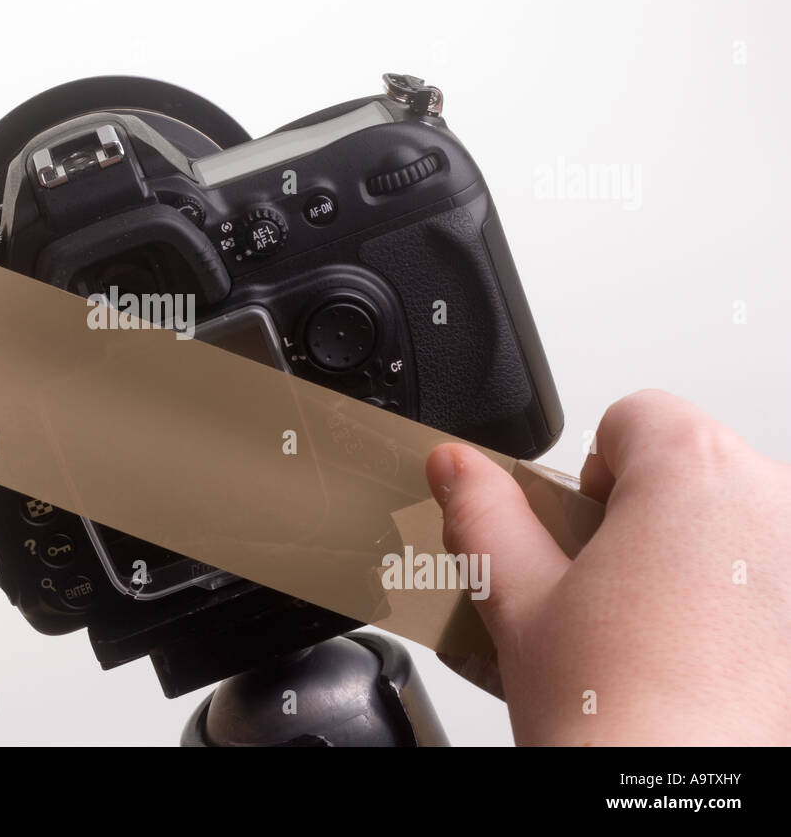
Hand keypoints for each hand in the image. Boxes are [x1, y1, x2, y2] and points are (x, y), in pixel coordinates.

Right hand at [427, 389, 790, 744]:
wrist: (673, 805)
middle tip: (607, 594)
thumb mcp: (519, 599)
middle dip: (648, 517)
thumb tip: (456, 468)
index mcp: (693, 472)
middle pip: (695, 468)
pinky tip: (704, 662)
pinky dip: (747, 607)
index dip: (593, 470)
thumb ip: (483, 513)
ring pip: (741, 526)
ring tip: (657, 637)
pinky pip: (772, 580)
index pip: (636, 416)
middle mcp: (774, 503)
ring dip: (700, 560)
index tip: (582, 529)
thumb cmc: (618, 715)